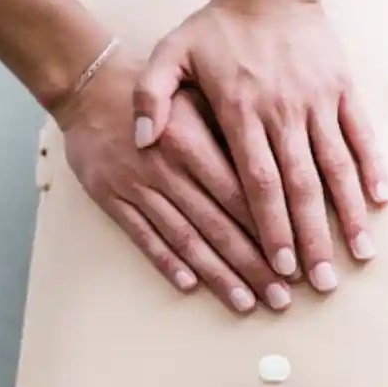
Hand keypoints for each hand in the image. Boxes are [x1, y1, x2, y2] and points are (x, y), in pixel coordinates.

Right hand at [56, 45, 291, 312]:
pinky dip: (167, 263)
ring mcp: (138, 186)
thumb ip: (234, 129)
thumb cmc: (160, 90)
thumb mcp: (199, 94)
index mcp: (193, 141)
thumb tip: (284, 167)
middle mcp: (168, 168)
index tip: (296, 260)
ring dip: (218, 275)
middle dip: (253, 266)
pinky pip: (143, 236)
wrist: (91, 84)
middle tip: (282, 299)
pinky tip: (191, 287)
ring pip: (185, 239)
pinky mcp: (111, 198)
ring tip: (246, 303)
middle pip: (218, 226)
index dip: (271, 231)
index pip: (241, 195)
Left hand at [132, 0, 387, 292]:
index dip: (269, 226)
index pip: (257, 181)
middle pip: (300, 185)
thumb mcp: (170, 52)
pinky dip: (372, 167)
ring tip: (357, 256)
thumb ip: (151, 96)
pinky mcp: (342, 88)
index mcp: (240, 110)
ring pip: (336, 166)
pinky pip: (361, 134)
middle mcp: (282, 110)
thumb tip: (139, 140)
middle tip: (319, 283)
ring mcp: (317, 99)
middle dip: (310, 237)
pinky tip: (379, 202)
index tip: (278, 266)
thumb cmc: (216, 27)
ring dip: (347, 214)